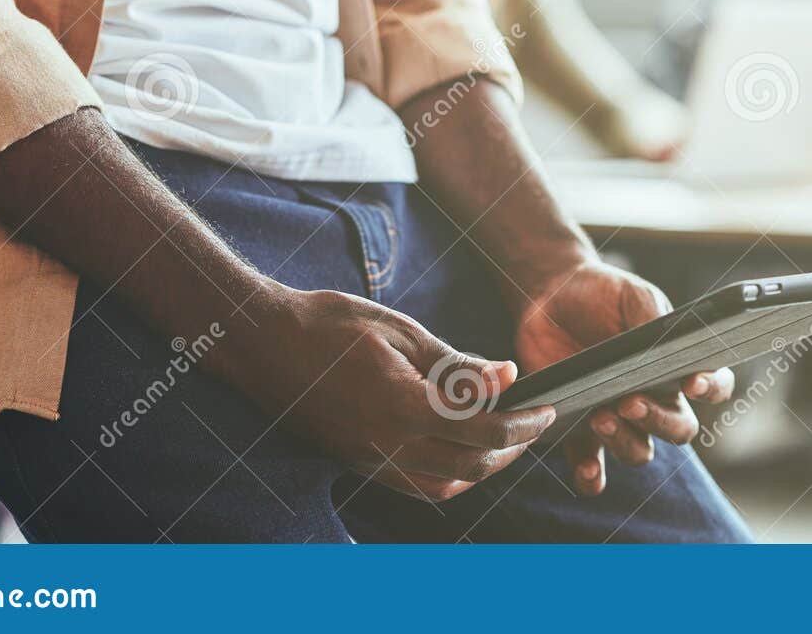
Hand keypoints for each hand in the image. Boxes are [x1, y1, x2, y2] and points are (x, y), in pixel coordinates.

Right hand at [225, 286, 556, 501]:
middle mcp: (388, 445)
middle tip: (535, 423)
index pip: (486, 429)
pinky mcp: (358, 464)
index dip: (525, 422)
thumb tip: (507, 376)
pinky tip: (462, 451)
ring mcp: (370, 460)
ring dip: (485, 467)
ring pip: (447, 485)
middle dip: (513, 448)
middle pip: (473, 465)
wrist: (263, 341)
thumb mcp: (403, 332)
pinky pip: (417, 486)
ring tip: (506, 439)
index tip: (548, 408)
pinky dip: (450, 476)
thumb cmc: (331, 324)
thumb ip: (457, 364)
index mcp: (404, 407)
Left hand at [513, 261, 733, 495]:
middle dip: (660, 421)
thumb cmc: (602, 294)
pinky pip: (593, 470)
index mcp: (677, 365)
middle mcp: (655, 399)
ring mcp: (619, 417)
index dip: (712, 389)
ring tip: (599, 416)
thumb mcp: (632, 295)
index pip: (714, 386)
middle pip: (680, 429)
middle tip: (630, 400)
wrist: (550, 296)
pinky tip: (586, 470)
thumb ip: (652, 318)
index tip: (692, 382)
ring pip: (640, 452)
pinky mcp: (580, 431)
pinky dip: (592, 478)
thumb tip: (668, 342)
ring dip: (625, 442)